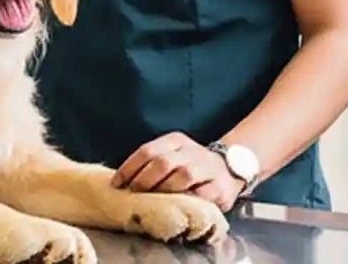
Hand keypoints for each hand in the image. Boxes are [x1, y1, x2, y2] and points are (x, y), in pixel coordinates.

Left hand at [111, 132, 244, 211]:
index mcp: (175, 140)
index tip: (116, 184)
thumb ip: (152, 164)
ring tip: (152, 201)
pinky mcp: (220, 187)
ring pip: (182, 175)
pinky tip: (176, 207)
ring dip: (163, 190)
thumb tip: (121, 182)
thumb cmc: (192, 166)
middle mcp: (191, 150)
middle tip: (133, 194)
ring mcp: (207, 167)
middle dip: (144, 180)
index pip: (147, 151)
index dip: (129, 168)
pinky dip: (186, 200)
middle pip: (162, 162)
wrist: (231, 169)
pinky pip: (201, 194)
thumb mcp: (173, 156)